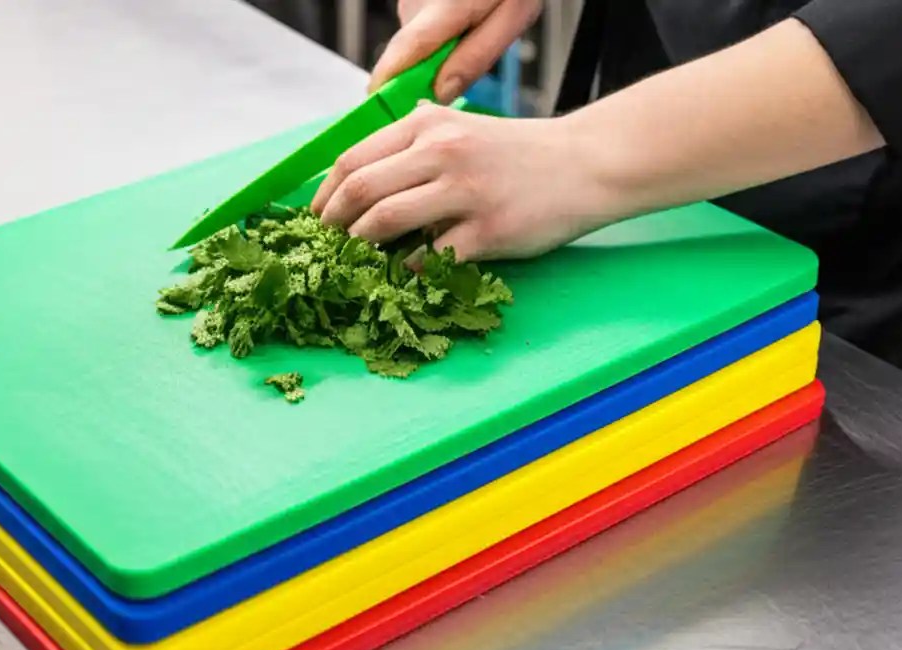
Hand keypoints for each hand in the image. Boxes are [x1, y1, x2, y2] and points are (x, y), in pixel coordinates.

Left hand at [310, 102, 619, 261]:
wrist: (584, 164)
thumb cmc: (517, 153)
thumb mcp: (461, 126)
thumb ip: (415, 138)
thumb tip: (360, 165)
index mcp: (428, 125)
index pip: (353, 159)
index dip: (325, 195)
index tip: (317, 218)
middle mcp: (442, 151)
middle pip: (361, 190)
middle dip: (333, 225)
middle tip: (327, 247)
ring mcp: (465, 191)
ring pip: (385, 222)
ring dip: (361, 247)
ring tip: (357, 261)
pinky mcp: (487, 230)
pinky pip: (428, 257)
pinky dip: (407, 269)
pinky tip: (405, 273)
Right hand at [369, 0, 542, 103]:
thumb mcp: (514, 15)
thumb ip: (477, 57)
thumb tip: (443, 92)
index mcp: (444, 6)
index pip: (405, 53)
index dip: (391, 88)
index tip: (385, 114)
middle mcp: (417, 3)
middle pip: (405, 60)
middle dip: (429, 77)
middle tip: (463, 73)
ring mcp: (411, 1)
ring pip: (412, 51)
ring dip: (436, 58)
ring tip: (470, 38)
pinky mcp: (412, 2)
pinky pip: (417, 36)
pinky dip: (436, 43)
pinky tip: (462, 28)